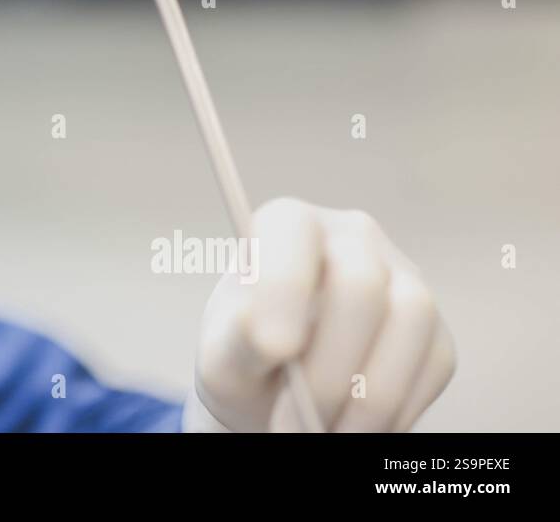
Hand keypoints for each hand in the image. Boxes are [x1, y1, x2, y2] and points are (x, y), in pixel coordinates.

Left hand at [183, 197, 455, 431]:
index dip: (284, 283)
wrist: (280, 395)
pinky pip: (433, 361)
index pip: (292, 226)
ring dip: (367, 394)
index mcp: (287, 227)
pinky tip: (350, 429)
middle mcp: (351, 239)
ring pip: (410, 316)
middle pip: (360, 279)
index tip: (273, 348)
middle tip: (291, 421)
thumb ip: (239, 341)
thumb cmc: (244, 363)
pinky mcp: (434, 331)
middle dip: (328, 365)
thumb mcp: (223, 357)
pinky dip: (395, 410)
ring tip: (320, 432)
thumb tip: (270, 337)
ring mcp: (402, 279)